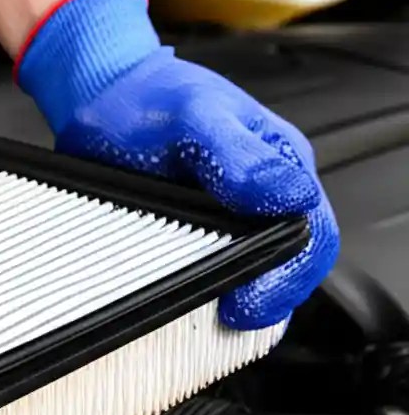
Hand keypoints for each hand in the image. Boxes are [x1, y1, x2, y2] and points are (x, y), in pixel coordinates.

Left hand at [17, 0, 338, 329]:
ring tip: (201, 315)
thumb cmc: (150, 99)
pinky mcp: (195, 234)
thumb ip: (239, 156)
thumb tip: (287, 196)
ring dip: (230, 297)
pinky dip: (199, 291)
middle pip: (288, 266)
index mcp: (282, 166)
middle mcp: (264, 197)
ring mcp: (230, 219)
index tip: (247, 304)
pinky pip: (209, 273)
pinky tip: (180, 300)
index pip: (312, 237)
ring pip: (251, 275)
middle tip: (225, 320)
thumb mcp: (194, 117)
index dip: (287, 279)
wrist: (101, 95)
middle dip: (265, 300)